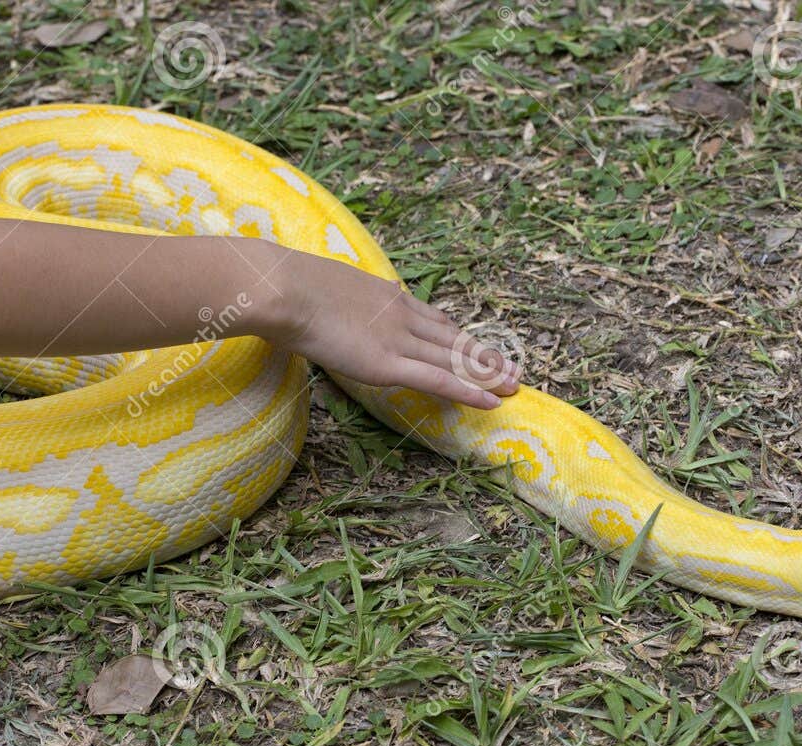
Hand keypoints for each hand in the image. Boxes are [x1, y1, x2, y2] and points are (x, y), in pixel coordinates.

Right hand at [250, 246, 519, 409]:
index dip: (458, 335)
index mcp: (388, 297)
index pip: (433, 319)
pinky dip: (468, 391)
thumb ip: (338, 300)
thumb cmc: (290, 289)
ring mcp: (400, 340)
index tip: (476, 343)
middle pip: (454, 339)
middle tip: (512, 369)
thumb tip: (327, 305)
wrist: (286, 290)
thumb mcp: (324, 288)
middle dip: (485, 356)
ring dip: (488, 374)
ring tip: (514, 386)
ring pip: (456, 359)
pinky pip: (439, 380)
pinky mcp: (390, 364)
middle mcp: (403, 317)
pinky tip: (491, 401)